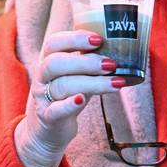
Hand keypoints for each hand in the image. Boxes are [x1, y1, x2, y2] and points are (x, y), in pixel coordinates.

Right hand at [13, 30, 121, 166]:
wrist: (48, 127)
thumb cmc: (68, 94)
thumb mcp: (77, 75)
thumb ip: (91, 63)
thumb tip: (124, 48)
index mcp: (48, 62)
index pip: (53, 43)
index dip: (74, 38)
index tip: (99, 39)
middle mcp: (42, 78)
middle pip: (55, 63)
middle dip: (86, 62)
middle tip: (112, 64)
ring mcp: (43, 98)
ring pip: (62, 86)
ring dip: (92, 83)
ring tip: (116, 83)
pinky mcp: (48, 118)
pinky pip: (55, 110)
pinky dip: (69, 104)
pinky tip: (83, 100)